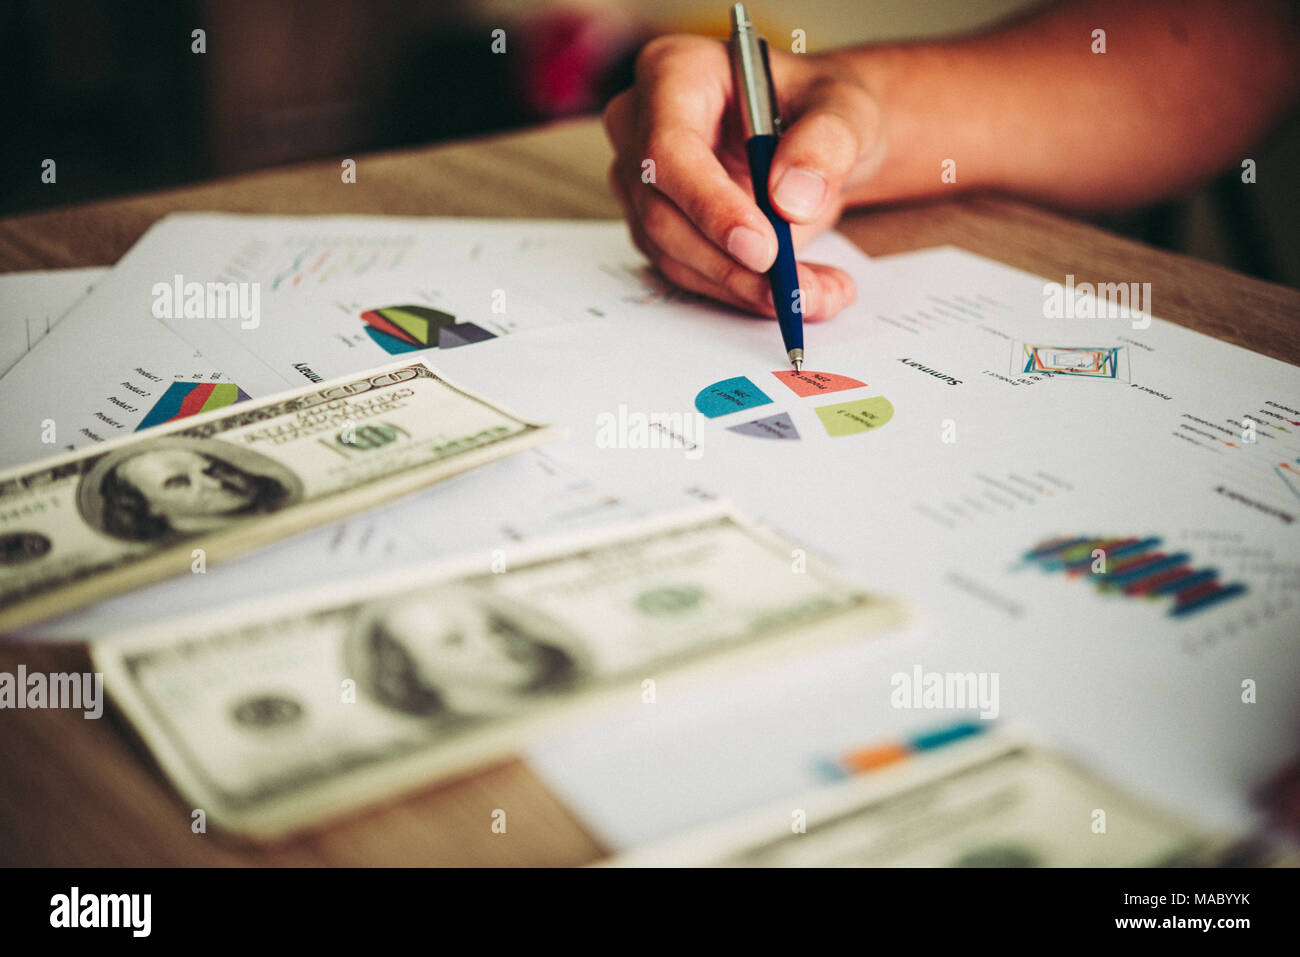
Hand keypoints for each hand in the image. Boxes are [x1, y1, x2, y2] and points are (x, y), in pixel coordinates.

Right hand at [603, 35, 883, 321]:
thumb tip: (793, 199)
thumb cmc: (817, 107)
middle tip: (792, 290)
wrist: (814, 139)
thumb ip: (826, 143)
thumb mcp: (844, 109)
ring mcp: (642, 181)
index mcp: (674, 72)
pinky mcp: (657, 226)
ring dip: (741, 287)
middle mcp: (641, 125)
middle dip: (730, 264)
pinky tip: (793, 293)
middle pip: (662, 211)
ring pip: (672, 253)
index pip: (669, 149)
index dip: (710, 205)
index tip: (763, 249)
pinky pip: (689, 272)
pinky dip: (741, 292)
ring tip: (812, 294)